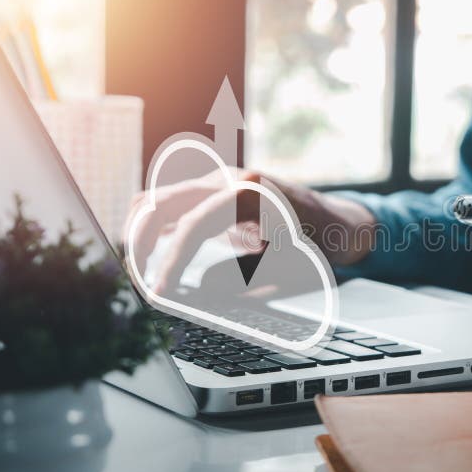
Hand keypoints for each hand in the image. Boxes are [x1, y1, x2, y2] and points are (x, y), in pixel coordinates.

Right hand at [125, 168, 375, 292]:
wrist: (337, 223)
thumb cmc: (318, 247)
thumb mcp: (287, 269)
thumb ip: (242, 281)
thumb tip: (195, 291)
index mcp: (250, 193)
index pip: (193, 225)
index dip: (172, 262)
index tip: (159, 292)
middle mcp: (230, 179)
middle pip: (163, 201)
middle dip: (141, 240)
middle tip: (134, 279)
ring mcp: (220, 182)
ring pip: (161, 197)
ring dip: (142, 229)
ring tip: (134, 268)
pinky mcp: (214, 194)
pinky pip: (173, 203)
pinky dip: (155, 224)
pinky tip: (146, 253)